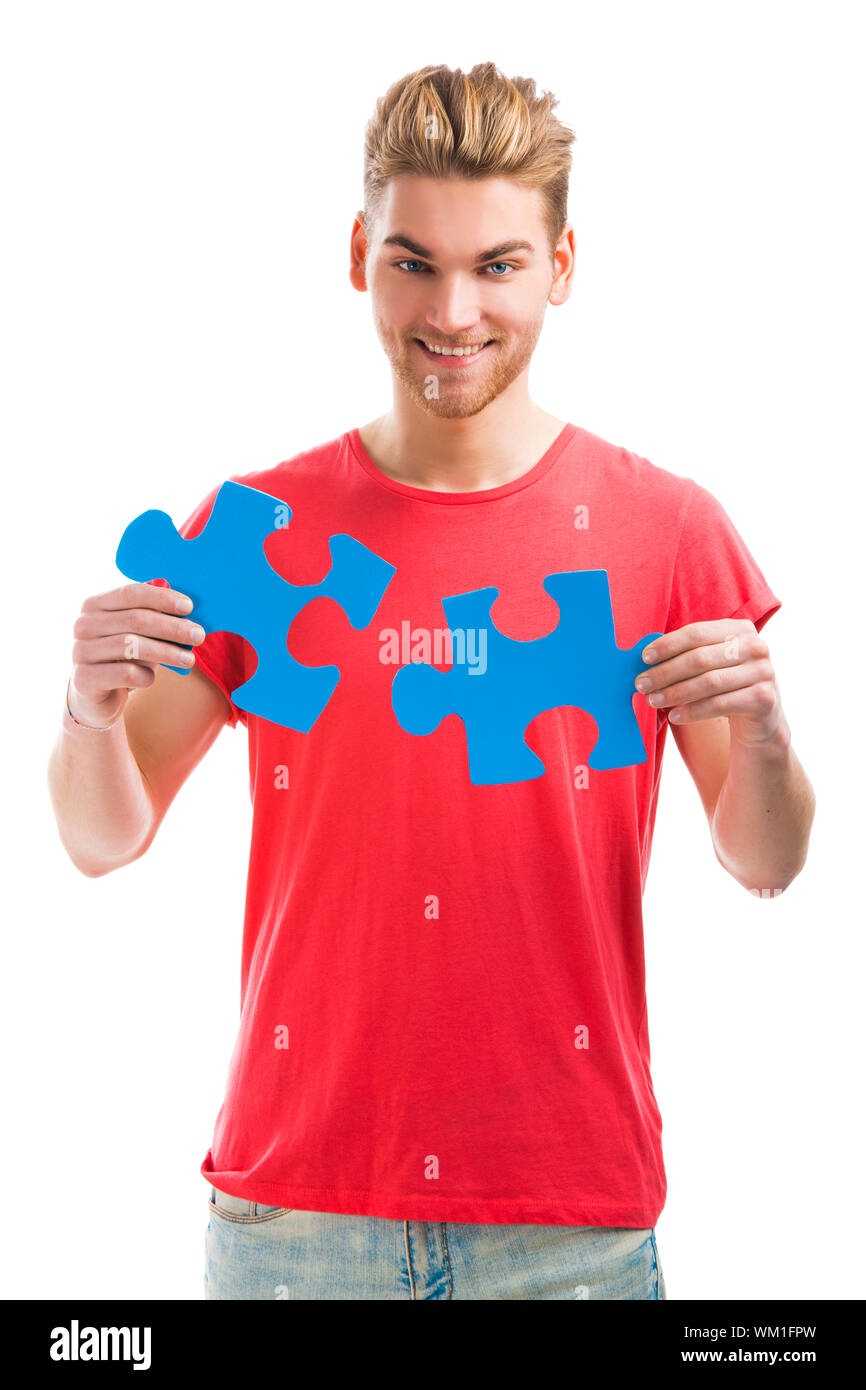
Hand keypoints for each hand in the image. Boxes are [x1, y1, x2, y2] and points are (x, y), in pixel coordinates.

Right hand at [68, 581, 205, 728]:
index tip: (189, 607)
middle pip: (135, 619)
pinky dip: (145, 676)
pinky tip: (152, 679)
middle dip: (172, 627)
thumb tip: (189, 612)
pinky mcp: (84, 679)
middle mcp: (83, 625)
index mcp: (95, 605)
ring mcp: (80, 651)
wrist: (96, 696)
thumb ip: (155, 619)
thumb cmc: (123, 658)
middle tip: (199, 635)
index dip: (162, 598)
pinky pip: (124, 674)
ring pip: (131, 646)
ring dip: (167, 652)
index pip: (131, 593)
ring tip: (189, 660)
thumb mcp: (138, 634)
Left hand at [634, 619, 784, 745]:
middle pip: (700, 658)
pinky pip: (719, 705)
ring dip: (675, 693)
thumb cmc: (726, 686)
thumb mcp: (711, 664)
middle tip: (642, 685)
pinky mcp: (764, 699)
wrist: (760, 718)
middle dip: (665, 672)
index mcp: (740, 629)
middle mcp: (756, 647)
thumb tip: (646, 660)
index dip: (667, 645)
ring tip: (653, 701)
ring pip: (708, 682)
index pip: (696, 633)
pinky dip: (692, 711)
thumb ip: (686, 655)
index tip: (644, 658)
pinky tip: (675, 716)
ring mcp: (764, 672)